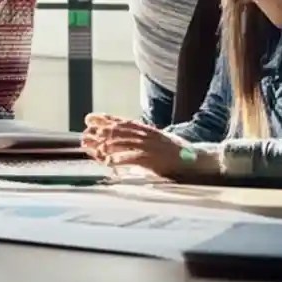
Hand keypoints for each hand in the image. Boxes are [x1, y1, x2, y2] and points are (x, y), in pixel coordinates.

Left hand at [81, 113, 217, 178]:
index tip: (89, 118)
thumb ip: (139, 138)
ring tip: (92, 149)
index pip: (121, 120)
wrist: (195, 160)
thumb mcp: (157, 140)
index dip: (104, 119)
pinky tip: (108, 162)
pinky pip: (132, 158)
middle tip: (85, 137)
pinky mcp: (153, 159)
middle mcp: (146, 134)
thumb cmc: (175, 153)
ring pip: (122, 142)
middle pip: (117, 130)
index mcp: (146, 129)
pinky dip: (119, 159)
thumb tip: (118, 141)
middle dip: (99, 133)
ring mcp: (149, 146)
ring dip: (105, 146)